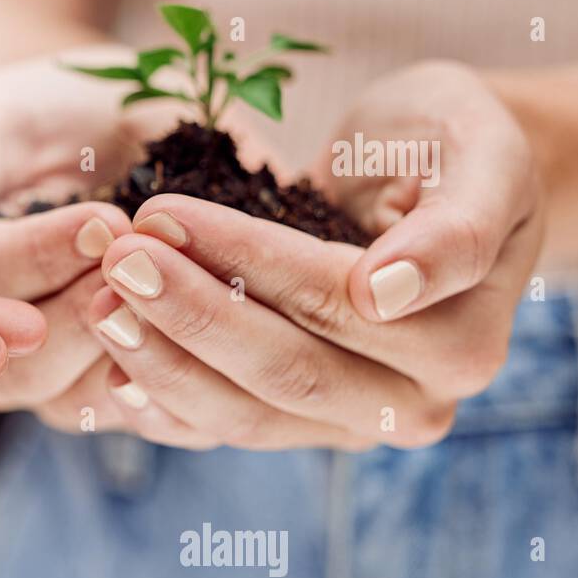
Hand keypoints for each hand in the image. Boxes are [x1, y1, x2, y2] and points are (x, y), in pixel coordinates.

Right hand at [0, 51, 278, 425]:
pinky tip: (212, 334)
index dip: (35, 266)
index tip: (99, 220)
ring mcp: (59, 377)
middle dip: (87, 311)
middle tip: (152, 249)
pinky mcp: (131, 391)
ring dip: (137, 347)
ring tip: (182, 282)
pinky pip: (148, 418)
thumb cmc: (49, 112)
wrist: (131, 121)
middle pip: (19, 371)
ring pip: (79, 403)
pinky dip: (181, 385)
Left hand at [41, 59, 539, 449]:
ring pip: (242, 412)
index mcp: (462, 342)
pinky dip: (163, 405)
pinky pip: (221, 429)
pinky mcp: (297, 426)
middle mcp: (412, 405)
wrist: (426, 181)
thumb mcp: (478, 154)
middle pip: (282, 370)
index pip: (331, 301)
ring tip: (99, 300)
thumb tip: (385, 293)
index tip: (161, 214)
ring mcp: (348, 425)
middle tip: (115, 258)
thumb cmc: (449, 147)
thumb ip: (453, 227)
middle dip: (187, 313)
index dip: (242, 260)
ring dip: (161, 360)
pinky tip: (108, 370)